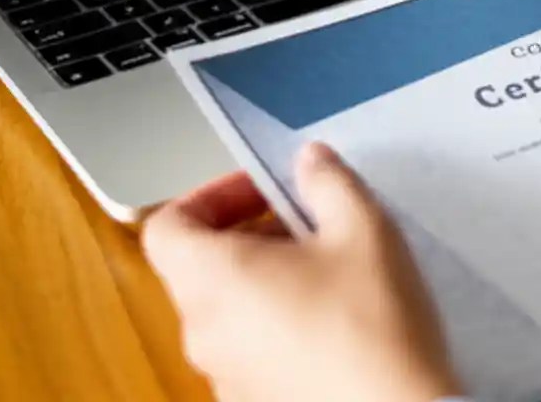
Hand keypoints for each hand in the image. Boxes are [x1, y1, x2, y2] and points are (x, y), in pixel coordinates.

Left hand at [143, 143, 460, 401]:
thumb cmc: (371, 327)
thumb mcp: (363, 229)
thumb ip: (329, 183)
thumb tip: (310, 162)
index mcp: (213, 277)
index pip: (168, 225)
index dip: (211, 196)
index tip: (261, 189)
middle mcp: (204, 329)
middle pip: (201, 266)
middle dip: (252, 235)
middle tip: (309, 225)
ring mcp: (225, 374)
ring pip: (229, 309)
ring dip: (268, 281)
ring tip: (331, 274)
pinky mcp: (255, 400)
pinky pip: (253, 349)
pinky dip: (280, 325)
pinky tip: (336, 323)